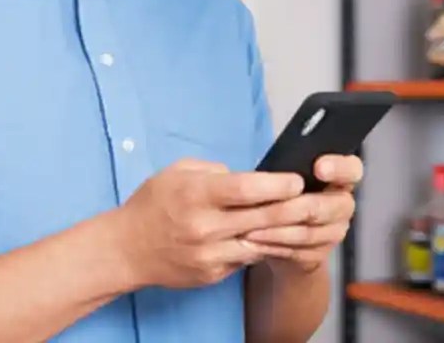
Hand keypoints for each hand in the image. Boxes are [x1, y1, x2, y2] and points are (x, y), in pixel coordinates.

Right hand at [117, 159, 317, 288]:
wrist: (125, 250)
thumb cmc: (152, 204)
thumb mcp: (177, 172)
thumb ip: (213, 171)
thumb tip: (246, 176)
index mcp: (197, 195)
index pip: (246, 189)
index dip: (277, 185)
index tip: (297, 181)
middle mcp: (205, 226)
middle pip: (262, 218)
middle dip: (295, 209)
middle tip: (317, 201)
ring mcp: (210, 254)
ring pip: (261, 242)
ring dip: (287, 233)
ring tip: (309, 222)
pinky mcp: (213, 273)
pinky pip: (247, 258)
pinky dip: (264, 247)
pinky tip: (280, 239)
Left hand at [242, 154, 362, 272]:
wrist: (284, 234)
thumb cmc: (284, 194)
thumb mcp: (285, 176)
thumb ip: (285, 170)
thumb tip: (270, 171)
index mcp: (340, 177)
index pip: (352, 169)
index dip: (339, 168)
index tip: (319, 168)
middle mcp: (343, 204)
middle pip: (324, 207)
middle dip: (288, 208)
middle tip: (262, 205)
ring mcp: (335, 232)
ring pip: (307, 233)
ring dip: (275, 232)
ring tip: (247, 230)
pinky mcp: (321, 255)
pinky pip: (297, 252)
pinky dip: (272, 247)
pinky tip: (253, 243)